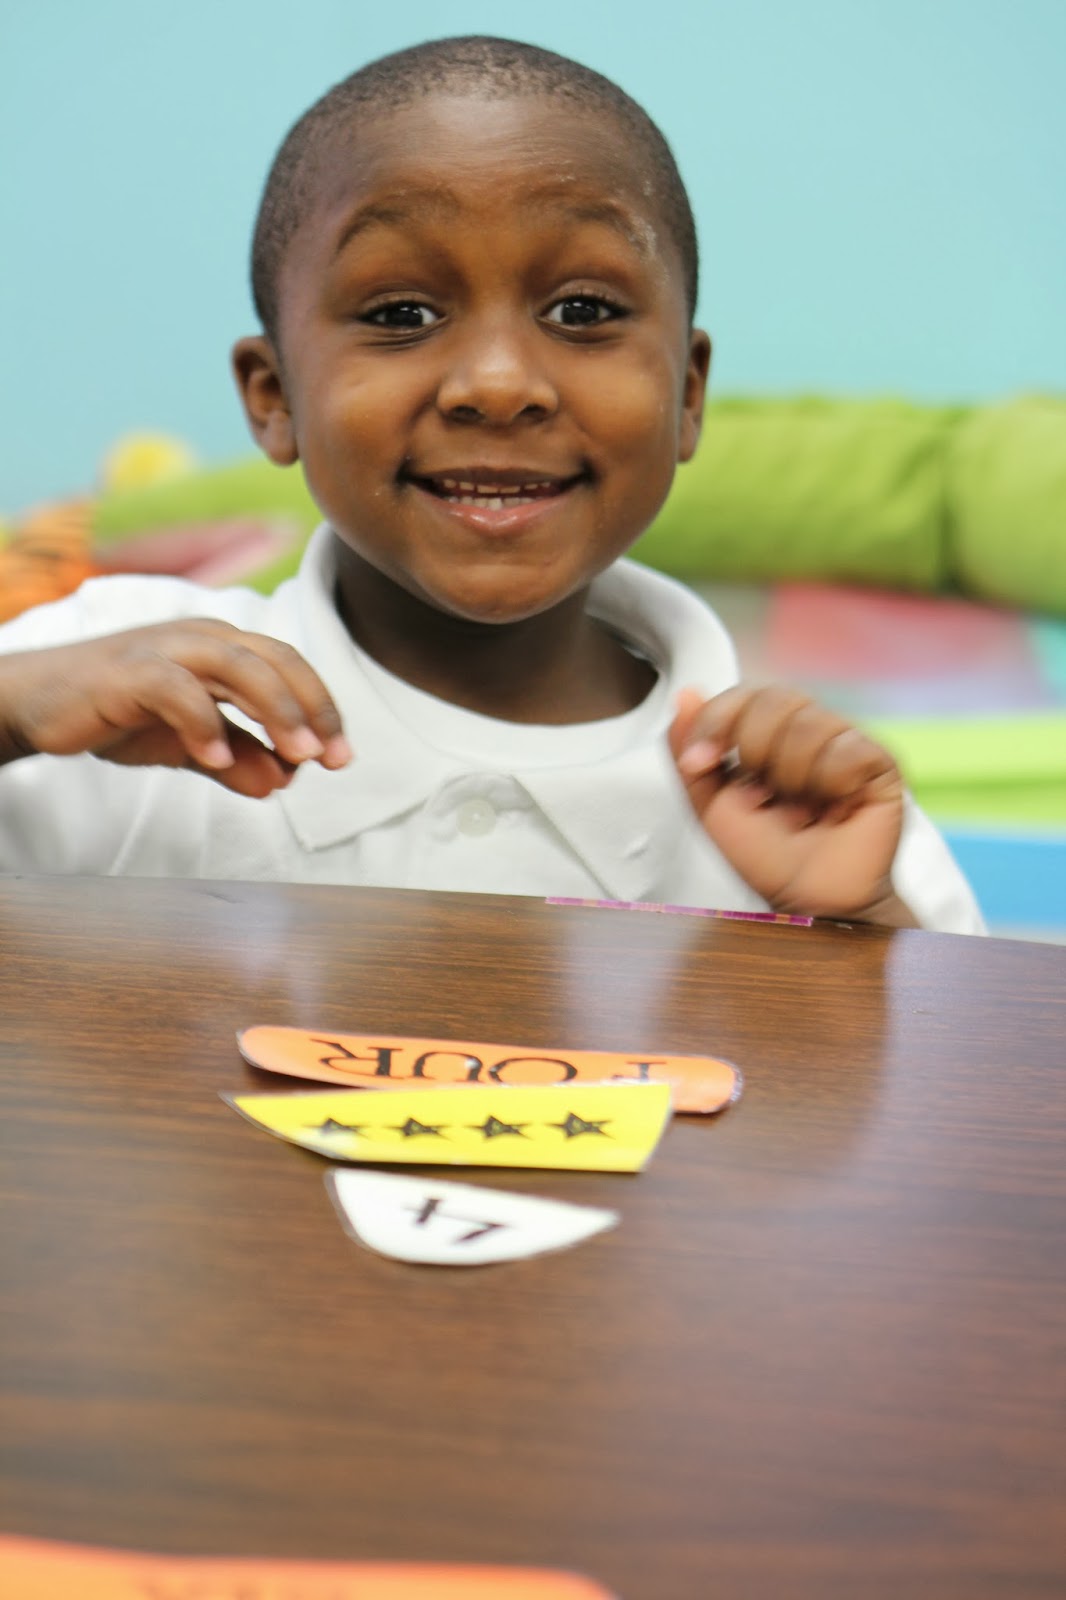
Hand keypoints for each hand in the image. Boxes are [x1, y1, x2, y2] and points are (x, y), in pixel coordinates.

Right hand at [0, 620, 350, 798]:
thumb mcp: (188, 745)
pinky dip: (203, 723)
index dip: (322, 708)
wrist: (40, 704)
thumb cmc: (120, 714)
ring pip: (237, 664)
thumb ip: (236, 760)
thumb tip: (282, 784)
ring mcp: (165, 649)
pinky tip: (218, 759)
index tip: (343, 758)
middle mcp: (202, 638)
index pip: (290, 667)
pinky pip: (175, 689)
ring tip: (297, 758)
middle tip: (332, 759)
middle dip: (311, 708)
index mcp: (225, 648)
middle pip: (275, 659)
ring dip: (275, 710)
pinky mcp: (127, 671)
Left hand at [669, 685, 914, 924]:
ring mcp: (845, 742)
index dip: (716, 720)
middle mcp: (808, 728)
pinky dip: (829, 787)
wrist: (807, 899)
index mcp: (768, 731)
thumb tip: (686, 693)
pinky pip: (847, 751)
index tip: (698, 762)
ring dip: (791, 780)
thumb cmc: (765, 854)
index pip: (743, 694)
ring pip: (809, 725)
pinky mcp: (879, 763)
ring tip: (798, 812)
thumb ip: (689, 750)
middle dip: (753, 753)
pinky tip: (833, 810)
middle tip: (761, 797)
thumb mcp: (709, 805)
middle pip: (774, 699)